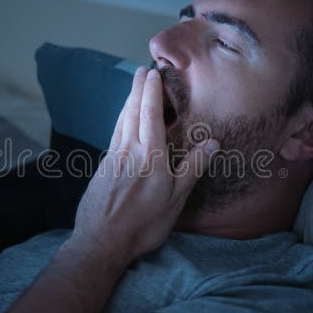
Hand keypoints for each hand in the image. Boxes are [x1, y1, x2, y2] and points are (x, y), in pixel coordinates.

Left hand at [72, 67, 218, 261]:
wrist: (100, 242)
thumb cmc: (143, 224)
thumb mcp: (175, 199)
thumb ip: (192, 168)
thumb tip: (212, 143)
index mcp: (149, 156)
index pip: (149, 114)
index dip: (151, 92)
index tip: (153, 73)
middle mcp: (128, 151)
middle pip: (131, 112)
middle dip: (137, 90)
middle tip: (141, 71)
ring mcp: (112, 159)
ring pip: (121, 122)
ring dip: (127, 102)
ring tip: (133, 88)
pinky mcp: (102, 169)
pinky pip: (114, 136)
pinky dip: (120, 121)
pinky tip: (122, 123)